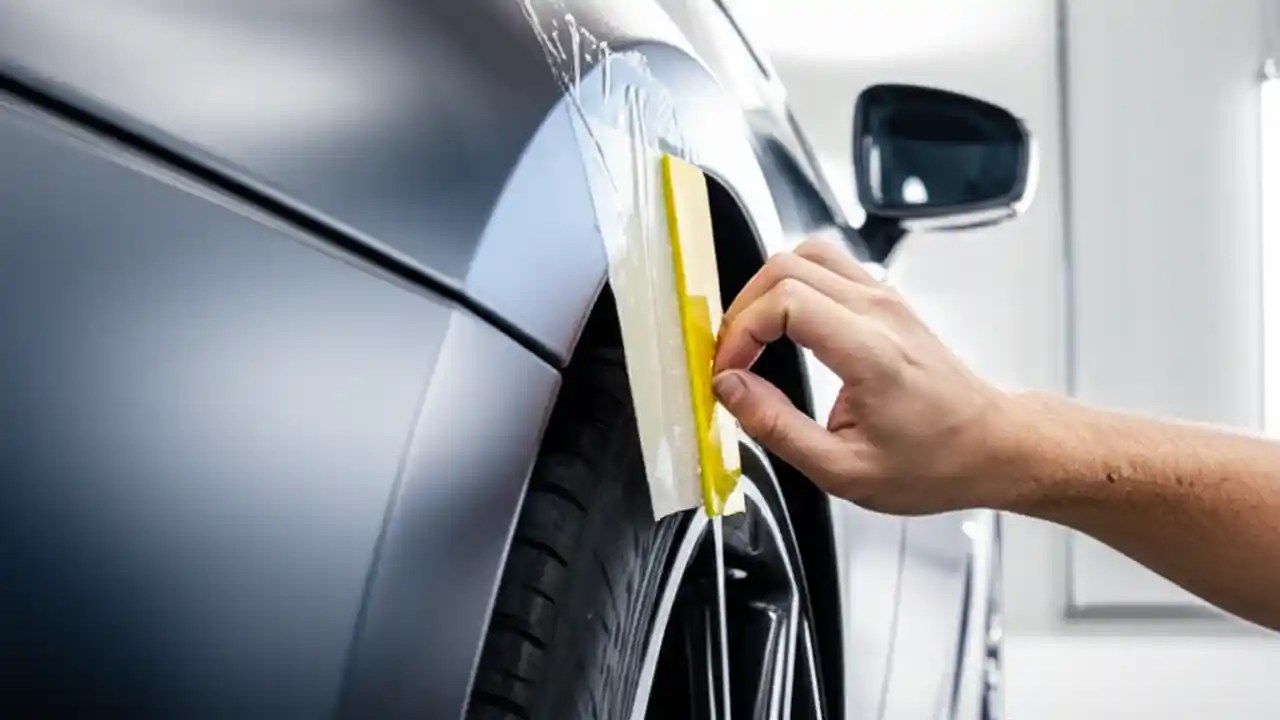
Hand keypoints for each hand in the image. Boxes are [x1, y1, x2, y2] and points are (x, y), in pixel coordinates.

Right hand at [713, 238, 1014, 514]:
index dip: (741, 332)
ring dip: (767, 291)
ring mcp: (885, 299)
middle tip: (733, 355)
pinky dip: (793, 287)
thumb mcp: (843, 472)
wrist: (991, 446)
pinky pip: (827, 267)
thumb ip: (777, 429)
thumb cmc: (933, 462)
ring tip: (755, 338)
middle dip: (744, 309)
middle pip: (786, 266)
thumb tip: (730, 391)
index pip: (785, 302)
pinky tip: (786, 329)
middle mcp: (879, 313)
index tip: (728, 371)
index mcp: (870, 352)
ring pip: (806, 255)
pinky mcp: (885, 301)